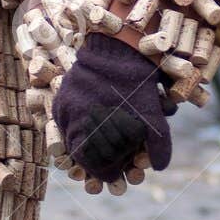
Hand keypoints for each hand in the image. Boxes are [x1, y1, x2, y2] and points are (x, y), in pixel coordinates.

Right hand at [52, 32, 170, 181]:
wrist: (116, 48)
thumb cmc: (137, 83)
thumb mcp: (152, 114)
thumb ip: (158, 143)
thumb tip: (159, 168)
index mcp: (92, 131)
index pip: (95, 166)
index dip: (109, 171)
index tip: (118, 171)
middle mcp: (73, 123)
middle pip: (83, 156)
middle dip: (100, 159)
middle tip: (114, 157)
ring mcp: (63, 111)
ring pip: (72, 140)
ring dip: (88, 145)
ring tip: (105, 141)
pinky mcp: (60, 99)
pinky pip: (65, 124)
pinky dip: (78, 129)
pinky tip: (93, 125)